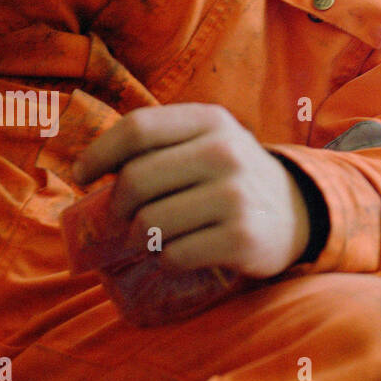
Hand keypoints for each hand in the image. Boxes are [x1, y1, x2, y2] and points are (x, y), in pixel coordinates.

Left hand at [73, 104, 312, 278]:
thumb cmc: (231, 175)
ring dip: (141, 238)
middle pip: (135, 180)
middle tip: (123, 217)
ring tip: (156, 236)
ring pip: (149, 223)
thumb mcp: (207, 140)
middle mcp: (226, 152)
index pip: (137, 128)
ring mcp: (236, 195)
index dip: (99, 153)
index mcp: (211, 120)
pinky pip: (173, 255)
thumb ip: (158, 142)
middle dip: (116, 206)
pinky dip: (166, 259)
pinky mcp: (242, 238)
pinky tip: (182, 251)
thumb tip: (88, 168)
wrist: (296, 211)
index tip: (84, 175)